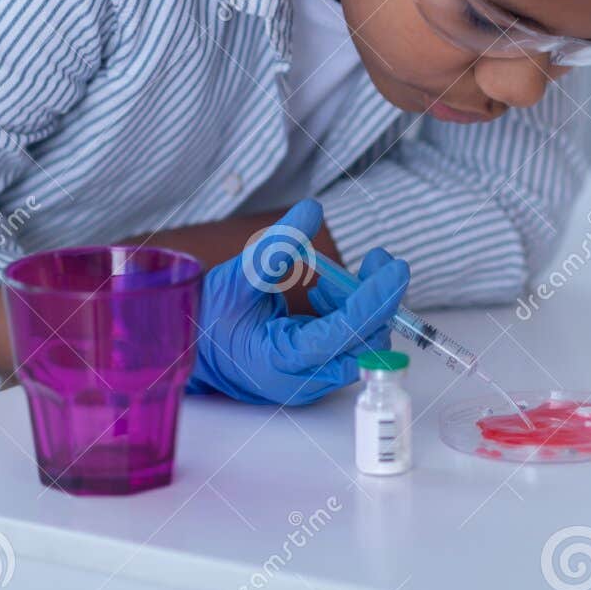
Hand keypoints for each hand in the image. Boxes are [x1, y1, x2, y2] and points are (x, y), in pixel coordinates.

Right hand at [189, 199, 408, 404]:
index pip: (344, 332)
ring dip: (358, 303)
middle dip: (376, 298)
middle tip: (376, 259)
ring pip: (361, 342)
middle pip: (365, 341)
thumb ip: (275, 246)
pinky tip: (322, 295)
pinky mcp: (317, 372)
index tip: (397, 268)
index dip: (374, 299)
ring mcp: (313, 380)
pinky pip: (349, 342)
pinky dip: (346, 313)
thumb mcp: (237, 277)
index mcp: (281, 362)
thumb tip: (311, 209)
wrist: (194, 349)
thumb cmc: (209, 318)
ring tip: (325, 281)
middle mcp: (304, 380)